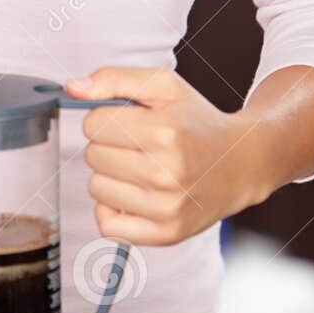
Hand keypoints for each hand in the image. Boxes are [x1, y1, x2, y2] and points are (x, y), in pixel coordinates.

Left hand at [65, 66, 265, 245]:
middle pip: (92, 156)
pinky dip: (113, 209)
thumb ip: (114, 79)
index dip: (106, 118)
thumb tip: (72, 87)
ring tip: (141, 167)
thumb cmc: (197, 122)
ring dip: (111, 176)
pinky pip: (108, 225)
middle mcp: (166, 172)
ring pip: (96, 188)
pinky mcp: (166, 233)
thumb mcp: (163, 86)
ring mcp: (166, 207)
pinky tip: (134, 194)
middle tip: (138, 144)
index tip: (128, 121)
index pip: (93, 124)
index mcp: (165, 132)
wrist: (241, 163)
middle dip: (108, 146)